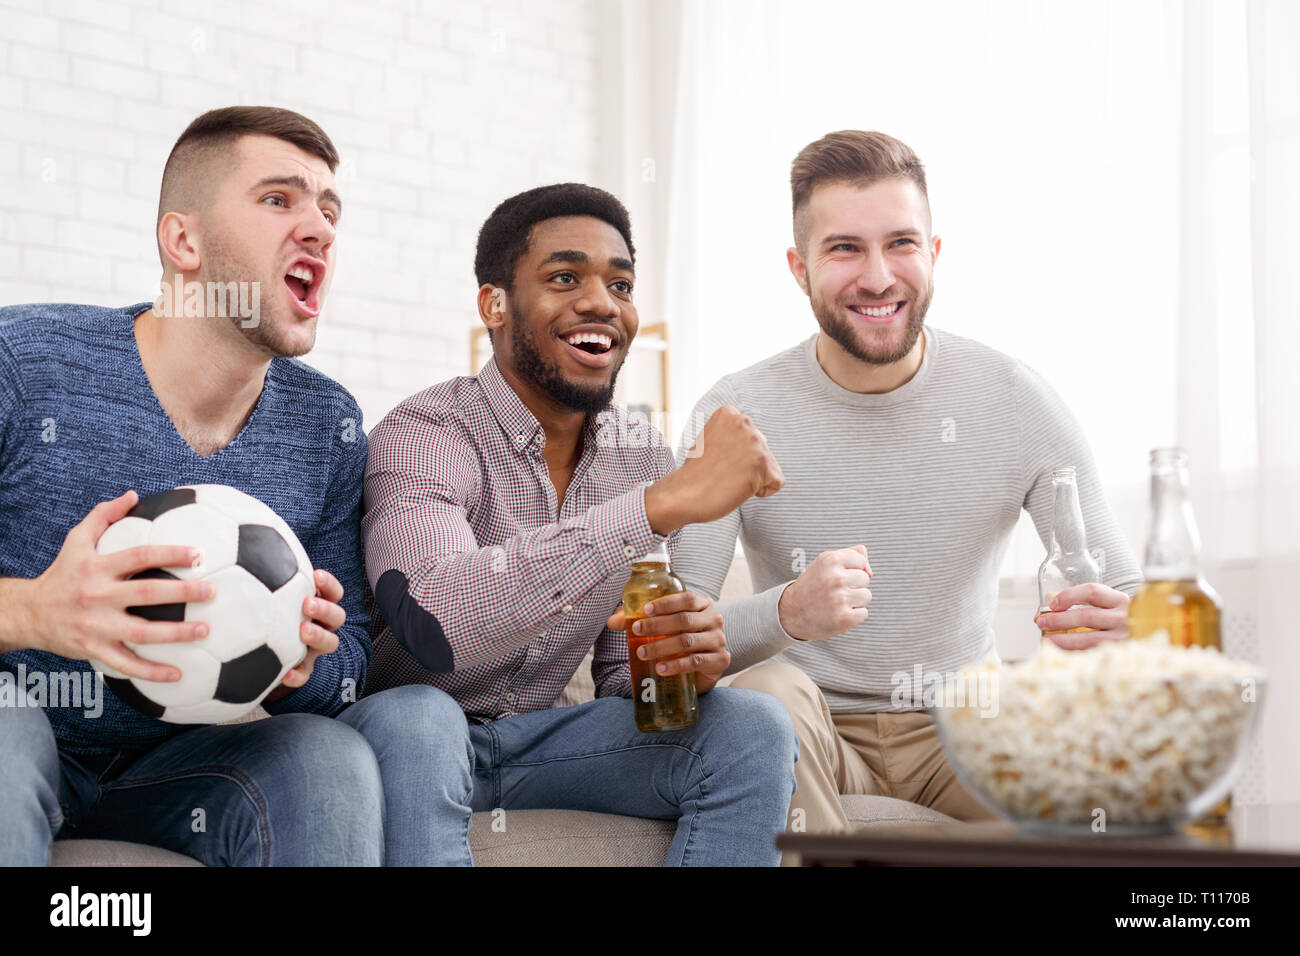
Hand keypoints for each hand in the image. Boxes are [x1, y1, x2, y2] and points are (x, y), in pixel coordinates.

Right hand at [25, 490, 212, 681]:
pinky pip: (126, 665)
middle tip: (212, 590)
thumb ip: (104, 516)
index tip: (199, 554)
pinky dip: (151, 672)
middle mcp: (98, 596)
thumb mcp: (76, 540)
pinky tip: (178, 675)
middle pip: (146, 594)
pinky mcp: (94, 650)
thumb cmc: (62, 573)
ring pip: (141, 633)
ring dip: (175, 634)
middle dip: (182, 593)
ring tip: (205, 630)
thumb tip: (133, 494)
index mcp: (98, 567)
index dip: (170, 554)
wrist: (29, 613)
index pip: (139, 556)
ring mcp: (96, 626)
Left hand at [264, 569, 344, 701]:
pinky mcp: (303, 670)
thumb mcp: (267, 595)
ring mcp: (314, 648)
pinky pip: (306, 675)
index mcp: (316, 606)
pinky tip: (286, 675)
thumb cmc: (264, 615)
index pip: (333, 593)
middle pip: (337, 616)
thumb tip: (237, 551)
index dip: (329, 584)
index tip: (315, 575)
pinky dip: (299, 675)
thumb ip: (262, 576)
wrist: (258, 653)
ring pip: (330, 643)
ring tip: (303, 632)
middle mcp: (320, 625)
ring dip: (319, 636)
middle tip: (306, 603)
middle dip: (324, 608)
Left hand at [606, 591, 729, 693]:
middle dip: (657, 626)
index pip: (686, 599)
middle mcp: (714, 619)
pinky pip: (696, 662)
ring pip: (688, 641)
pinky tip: (660, 669)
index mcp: (702, 604)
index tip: (645, 611)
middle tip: (636, 631)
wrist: (702, 666)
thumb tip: (612, 622)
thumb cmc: (679, 638)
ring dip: (662, 647)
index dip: (665, 604)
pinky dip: (676, 665)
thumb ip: (638, 620)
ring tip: (642, 653)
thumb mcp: (662, 626)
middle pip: (684, 620)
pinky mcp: (720, 660)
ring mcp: (719, 640)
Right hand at [644, 405, 783, 534]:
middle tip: (721, 471)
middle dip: (747, 466)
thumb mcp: (711, 440)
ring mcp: (754, 442)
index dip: (737, 455)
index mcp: (730, 414)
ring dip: (753, 478)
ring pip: (770, 467)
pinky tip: (738, 488)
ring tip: (728, 479)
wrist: (684, 494)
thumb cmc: (696, 473)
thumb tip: (756, 443)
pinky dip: (761, 491)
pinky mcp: (761, 463)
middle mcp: (744, 422)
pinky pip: (776, 482)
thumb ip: (733, 435)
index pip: (752, 437)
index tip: (717, 459)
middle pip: (763, 451)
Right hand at [777, 545, 872, 640]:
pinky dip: (853, 616)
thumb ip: (850, 555)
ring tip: (836, 602)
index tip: (837, 575)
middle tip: (834, 590)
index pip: (861, 560)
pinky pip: (863, 613)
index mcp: (830, 559)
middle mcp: (835, 578)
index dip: (851, 569)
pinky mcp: (844, 618)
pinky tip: (837, 613)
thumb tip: (869, 570)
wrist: (790, 613)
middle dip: (853, 585)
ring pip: (866, 596)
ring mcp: (840, 599)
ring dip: (854, 601)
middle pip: (865, 578)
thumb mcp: (824, 564)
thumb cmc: (811, 586)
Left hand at [1034, 582, 1129, 648]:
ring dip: (1063, 639)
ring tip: (1046, 639)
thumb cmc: (1120, 621)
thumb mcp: (1107, 606)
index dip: (1069, 595)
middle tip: (1041, 622)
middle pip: (1086, 616)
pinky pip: (1093, 654)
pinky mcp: (1120, 654)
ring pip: (1089, 638)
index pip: (1092, 591)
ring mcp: (1123, 638)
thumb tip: (1048, 603)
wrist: (1148, 642)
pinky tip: (1062, 652)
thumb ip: (1080, 601)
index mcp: (1119, 600)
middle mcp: (1124, 618)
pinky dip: (1075, 653)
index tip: (1052, 603)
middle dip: (1059, 619)